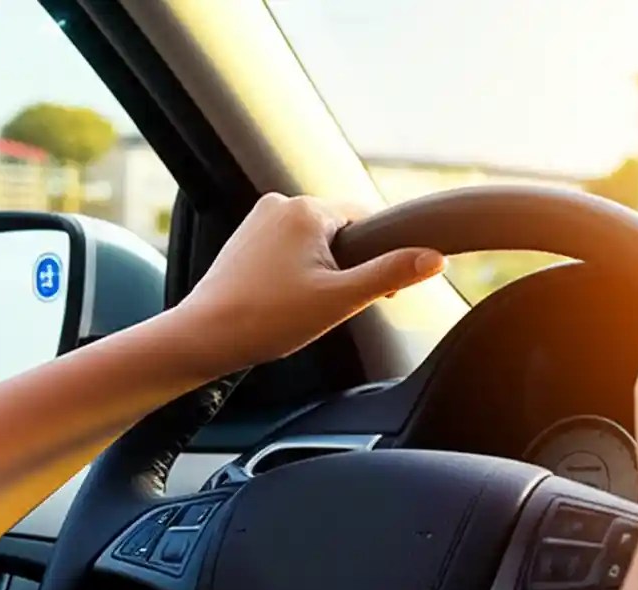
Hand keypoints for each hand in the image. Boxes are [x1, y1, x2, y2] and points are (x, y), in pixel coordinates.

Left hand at [177, 194, 444, 372]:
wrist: (203, 337)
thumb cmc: (268, 319)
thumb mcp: (341, 299)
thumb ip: (390, 274)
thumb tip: (434, 258)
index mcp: (307, 208)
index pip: (368, 220)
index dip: (379, 258)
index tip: (376, 292)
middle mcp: (281, 203)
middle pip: (341, 232)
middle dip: (347, 267)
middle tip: (331, 305)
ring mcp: (259, 220)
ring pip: (315, 243)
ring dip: (322, 271)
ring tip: (302, 305)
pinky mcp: (245, 239)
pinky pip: (289, 249)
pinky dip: (297, 273)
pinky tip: (284, 301)